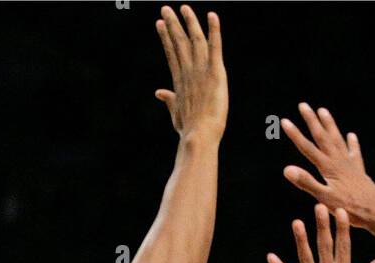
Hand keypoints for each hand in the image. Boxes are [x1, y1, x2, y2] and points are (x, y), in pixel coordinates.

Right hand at [155, 6, 226, 140]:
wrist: (199, 136)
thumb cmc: (189, 130)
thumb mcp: (176, 114)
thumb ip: (169, 100)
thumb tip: (159, 92)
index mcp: (180, 81)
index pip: (172, 54)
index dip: (166, 38)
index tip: (159, 23)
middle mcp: (188, 72)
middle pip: (179, 43)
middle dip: (172, 25)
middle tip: (166, 8)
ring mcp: (201, 71)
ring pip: (195, 41)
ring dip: (190, 22)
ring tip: (184, 8)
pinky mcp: (216, 73)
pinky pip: (216, 47)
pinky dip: (215, 31)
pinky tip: (213, 16)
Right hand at [282, 104, 374, 228]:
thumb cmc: (350, 208)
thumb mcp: (325, 198)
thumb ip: (307, 182)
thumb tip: (287, 169)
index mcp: (328, 167)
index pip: (307, 148)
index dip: (295, 134)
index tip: (285, 121)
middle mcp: (338, 161)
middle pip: (322, 137)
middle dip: (311, 121)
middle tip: (303, 105)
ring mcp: (350, 164)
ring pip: (337, 139)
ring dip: (329, 125)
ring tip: (323, 111)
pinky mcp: (359, 171)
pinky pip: (354, 152)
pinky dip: (352, 143)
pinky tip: (351, 135)